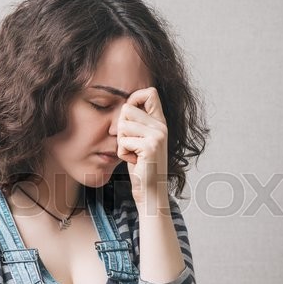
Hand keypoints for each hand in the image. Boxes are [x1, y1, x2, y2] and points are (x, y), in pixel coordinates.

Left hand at [116, 87, 168, 204]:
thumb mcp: (141, 140)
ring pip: (121, 125)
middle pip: (126, 109)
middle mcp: (161, 126)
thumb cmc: (142, 166)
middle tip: (131, 144)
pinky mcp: (150, 147)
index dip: (134, 97)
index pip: (150, 92)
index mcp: (160, 122)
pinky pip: (122, 142)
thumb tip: (124, 103)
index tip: (129, 114)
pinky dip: (122, 153)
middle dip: (120, 127)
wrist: (151, 191)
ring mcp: (157, 136)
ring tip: (133, 153)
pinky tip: (134, 161)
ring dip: (121, 142)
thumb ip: (137, 122)